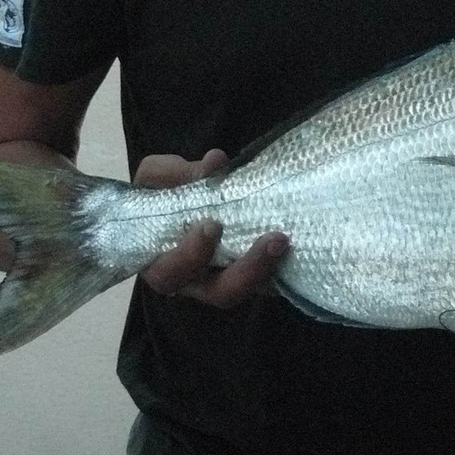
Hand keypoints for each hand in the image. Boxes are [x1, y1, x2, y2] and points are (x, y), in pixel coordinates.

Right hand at [133, 149, 288, 306]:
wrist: (176, 201)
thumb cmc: (160, 196)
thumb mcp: (157, 179)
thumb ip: (176, 172)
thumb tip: (216, 162)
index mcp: (163, 262)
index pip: (171, 273)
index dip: (191, 256)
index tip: (213, 225)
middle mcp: (196, 280)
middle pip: (220, 293)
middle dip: (247, 271)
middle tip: (272, 239)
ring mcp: (227, 280)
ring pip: (249, 290)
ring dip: (269, 268)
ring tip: (285, 240)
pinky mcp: (252, 275)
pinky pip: (270, 281)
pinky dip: (283, 267)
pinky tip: (298, 246)